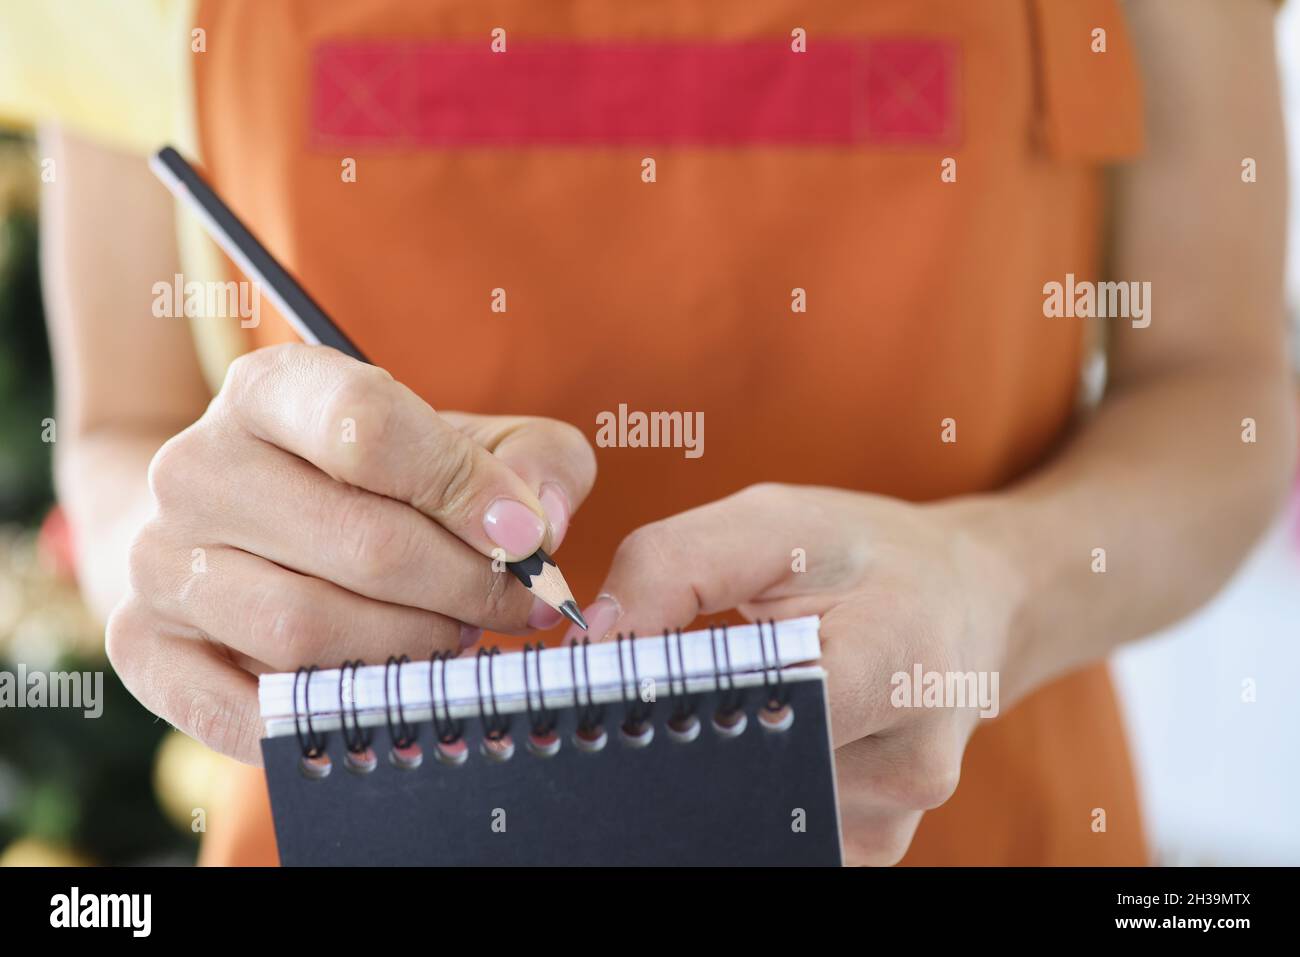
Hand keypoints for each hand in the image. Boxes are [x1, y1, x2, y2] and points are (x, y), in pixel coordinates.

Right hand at [106, 344, 595, 763]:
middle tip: (511, 607)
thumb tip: (542, 521)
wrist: (231, 532)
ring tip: (449, 636)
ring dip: (410, 649)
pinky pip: (248, 711)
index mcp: (273, 389)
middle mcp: (196, 465)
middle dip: (465, 588)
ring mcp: (158, 558)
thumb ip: (534, 458)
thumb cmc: (380, 486)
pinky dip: (331, 715)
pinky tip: (380, 690)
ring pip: (309, 630)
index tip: (528, 539)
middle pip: (361, 543)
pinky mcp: (142, 645)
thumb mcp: (468, 443)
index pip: (368, 426)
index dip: (467, 489)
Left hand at [568, 483, 1023, 865]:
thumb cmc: (862, 556)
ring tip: (726, 701)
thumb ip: (673, 565)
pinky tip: (756, 734)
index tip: (612, 684)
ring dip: (716, 760)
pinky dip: (746, 785)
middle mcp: (912, 758)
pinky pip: (780, 829)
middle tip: (656, 695)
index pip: (765, 708)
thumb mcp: (773, 523)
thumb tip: (594, 641)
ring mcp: (895, 814)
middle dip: (688, 736)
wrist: (967, 601)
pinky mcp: (876, 843)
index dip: (676, 697)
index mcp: (895, 657)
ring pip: (755, 807)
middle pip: (751, 773)